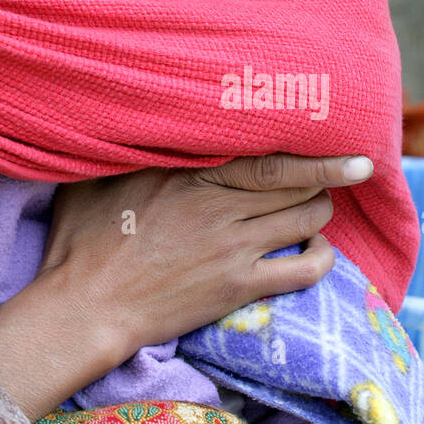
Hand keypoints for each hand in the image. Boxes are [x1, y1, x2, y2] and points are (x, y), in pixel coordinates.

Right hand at [0, 152, 371, 420]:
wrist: (86, 305)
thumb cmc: (83, 239)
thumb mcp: (97, 177)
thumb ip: (126, 150)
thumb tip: (127, 118)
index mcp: (187, 174)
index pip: (265, 156)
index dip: (307, 148)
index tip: (332, 135)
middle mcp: (217, 206)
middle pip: (295, 184)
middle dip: (326, 175)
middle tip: (340, 169)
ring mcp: (232, 247)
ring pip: (304, 219)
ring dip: (320, 209)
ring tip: (317, 204)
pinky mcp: (238, 287)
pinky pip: (302, 270)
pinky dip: (322, 257)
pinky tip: (319, 250)